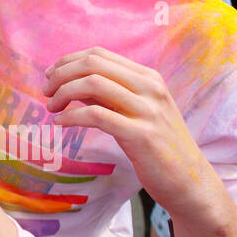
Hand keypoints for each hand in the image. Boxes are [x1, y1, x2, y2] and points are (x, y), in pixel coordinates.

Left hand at [44, 47, 212, 217]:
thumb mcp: (133, 112)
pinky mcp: (142, 135)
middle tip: (46, 92)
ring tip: (51, 107)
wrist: (190, 182)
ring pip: (93, 84)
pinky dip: (72, 116)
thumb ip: (106, 94)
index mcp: (148, 78)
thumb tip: (69, 80)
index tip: (50, 75)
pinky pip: (97, 115)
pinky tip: (60, 123)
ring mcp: (148, 111)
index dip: (68, 61)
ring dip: (63, 93)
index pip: (99, 54)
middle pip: (93, 64)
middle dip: (61, 74)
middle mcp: (150, 88)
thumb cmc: (157, 147)